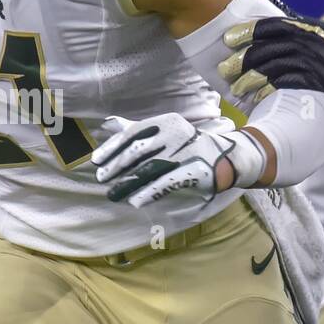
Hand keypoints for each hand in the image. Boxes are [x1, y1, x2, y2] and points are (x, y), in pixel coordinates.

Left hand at [91, 113, 261, 210]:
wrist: (226, 157)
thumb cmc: (187, 145)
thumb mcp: (163, 132)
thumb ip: (136, 129)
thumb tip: (108, 123)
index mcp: (165, 122)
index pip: (133, 133)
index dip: (112, 147)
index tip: (96, 161)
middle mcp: (175, 134)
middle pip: (139, 151)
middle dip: (117, 166)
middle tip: (102, 179)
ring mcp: (186, 152)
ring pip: (150, 169)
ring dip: (128, 183)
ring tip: (113, 194)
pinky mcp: (196, 171)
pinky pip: (168, 182)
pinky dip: (149, 192)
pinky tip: (135, 201)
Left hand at [218, 14, 323, 106]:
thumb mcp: (317, 32)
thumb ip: (293, 30)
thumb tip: (264, 27)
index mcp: (303, 27)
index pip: (268, 26)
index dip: (246, 32)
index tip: (228, 39)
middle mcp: (304, 42)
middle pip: (264, 50)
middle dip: (240, 61)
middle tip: (224, 70)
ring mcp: (308, 62)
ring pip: (270, 70)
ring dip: (249, 81)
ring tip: (236, 89)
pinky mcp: (312, 81)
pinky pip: (283, 87)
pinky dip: (266, 93)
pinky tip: (255, 99)